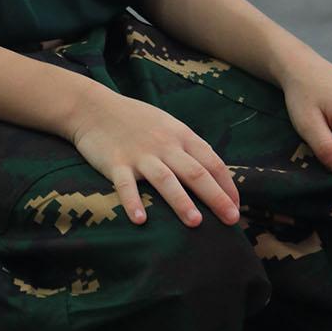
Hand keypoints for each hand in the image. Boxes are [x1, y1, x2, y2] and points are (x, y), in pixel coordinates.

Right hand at [71, 88, 240, 227]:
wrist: (94, 107)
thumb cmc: (135, 120)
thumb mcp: (167, 125)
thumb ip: (188, 147)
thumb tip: (214, 174)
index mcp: (180, 135)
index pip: (212, 162)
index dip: (227, 186)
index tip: (237, 208)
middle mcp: (164, 145)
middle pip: (195, 172)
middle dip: (216, 197)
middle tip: (232, 220)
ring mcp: (140, 155)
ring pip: (165, 179)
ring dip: (181, 201)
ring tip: (195, 223)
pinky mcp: (116, 163)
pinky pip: (125, 185)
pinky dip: (133, 202)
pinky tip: (140, 220)